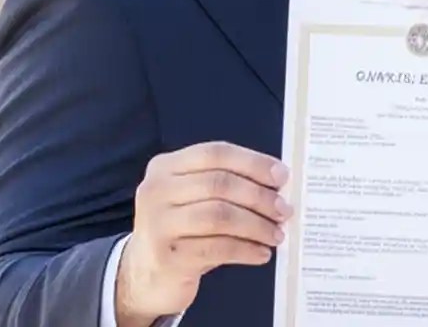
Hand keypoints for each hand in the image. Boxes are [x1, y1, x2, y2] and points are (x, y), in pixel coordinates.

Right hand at [116, 142, 292, 325]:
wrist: (144, 274)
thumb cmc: (181, 229)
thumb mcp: (192, 198)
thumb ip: (225, 184)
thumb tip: (277, 185)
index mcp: (165, 166)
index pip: (216, 153)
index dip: (253, 162)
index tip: (282, 176)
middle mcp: (156, 190)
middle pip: (220, 184)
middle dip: (259, 196)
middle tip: (284, 210)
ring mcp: (158, 224)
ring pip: (220, 216)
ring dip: (256, 225)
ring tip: (277, 234)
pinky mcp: (167, 257)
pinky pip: (217, 248)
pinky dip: (246, 249)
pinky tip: (262, 253)